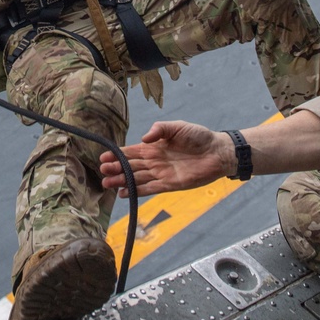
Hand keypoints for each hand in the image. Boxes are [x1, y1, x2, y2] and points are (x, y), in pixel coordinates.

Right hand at [100, 121, 228, 197]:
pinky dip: (137, 191)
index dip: (117, 154)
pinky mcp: (170, 184)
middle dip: (116, 169)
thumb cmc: (199, 136)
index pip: (132, 151)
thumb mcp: (178, 126)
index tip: (103, 157)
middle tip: (102, 172)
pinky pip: (150, 189)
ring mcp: (161, 173)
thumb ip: (160, 129)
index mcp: (155, 146)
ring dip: (122, 181)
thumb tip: (144, 138)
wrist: (217, 152)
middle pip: (131, 166)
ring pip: (137, 179)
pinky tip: (124, 193)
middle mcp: (155, 161)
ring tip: (107, 183)